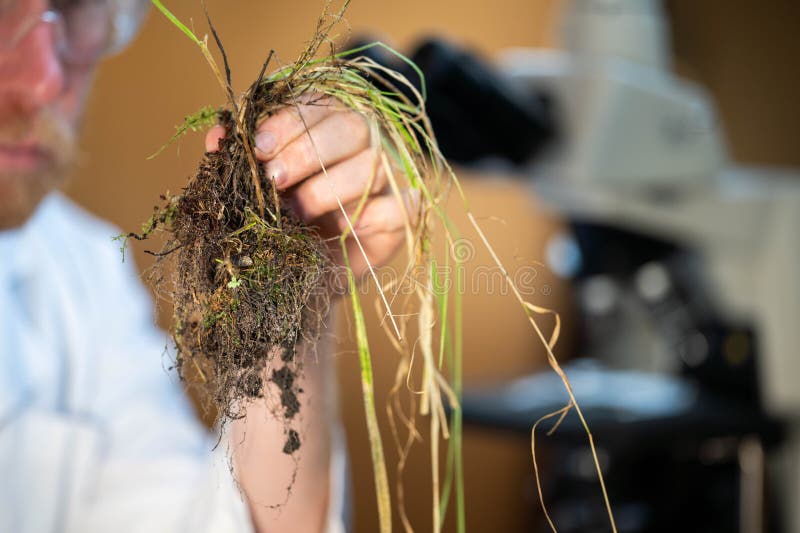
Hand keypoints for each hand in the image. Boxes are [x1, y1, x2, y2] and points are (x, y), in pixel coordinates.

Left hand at [205, 94, 416, 279]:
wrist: (298, 277)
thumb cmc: (276, 225)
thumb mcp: (248, 194)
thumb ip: (235, 164)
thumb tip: (216, 137)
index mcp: (323, 124)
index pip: (315, 105)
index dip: (287, 122)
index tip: (257, 148)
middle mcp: (361, 143)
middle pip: (351, 126)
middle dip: (307, 151)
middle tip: (273, 180)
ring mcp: (385, 177)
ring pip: (373, 163)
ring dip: (329, 187)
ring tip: (297, 214)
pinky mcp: (400, 214)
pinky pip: (401, 205)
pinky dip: (371, 215)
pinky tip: (341, 230)